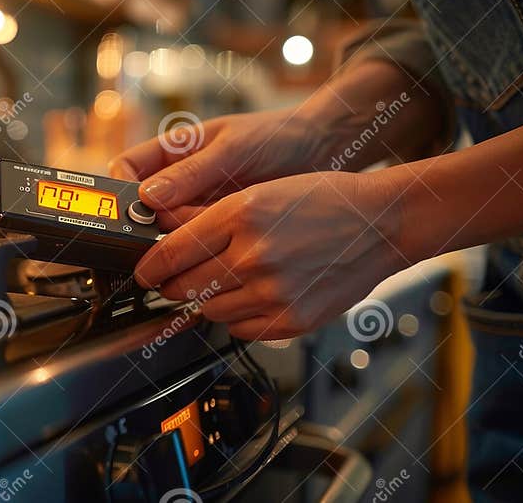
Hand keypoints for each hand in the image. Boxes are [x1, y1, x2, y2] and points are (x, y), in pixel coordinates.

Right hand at [108, 110, 325, 229]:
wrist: (321, 152)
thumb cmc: (277, 136)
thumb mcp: (233, 149)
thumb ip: (192, 172)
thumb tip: (147, 196)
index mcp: (173, 150)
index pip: (127, 168)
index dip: (123, 188)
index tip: (135, 206)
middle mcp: (180, 180)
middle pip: (145, 207)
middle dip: (157, 219)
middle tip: (180, 222)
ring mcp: (198, 205)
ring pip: (171, 228)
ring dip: (187, 232)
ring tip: (218, 219)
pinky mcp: (218, 227)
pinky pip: (199, 241)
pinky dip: (208, 242)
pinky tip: (228, 234)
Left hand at [133, 170, 405, 339]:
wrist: (379, 224)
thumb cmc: (323, 201)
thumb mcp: (261, 192)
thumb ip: (211, 217)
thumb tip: (167, 236)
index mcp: (242, 214)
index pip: (172, 251)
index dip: (149, 265)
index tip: (142, 271)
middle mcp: (254, 254)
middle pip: (184, 286)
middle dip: (171, 285)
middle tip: (173, 280)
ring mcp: (273, 292)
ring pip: (209, 311)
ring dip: (205, 301)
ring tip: (222, 284)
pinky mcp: (290, 319)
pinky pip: (240, 330)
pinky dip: (236, 317)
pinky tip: (249, 297)